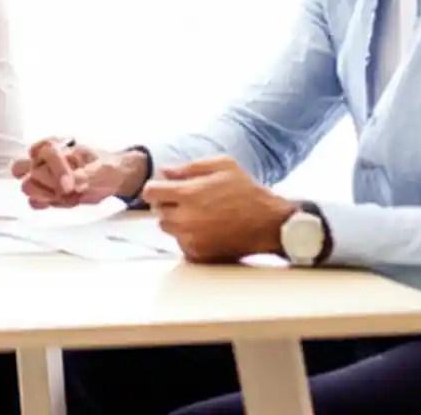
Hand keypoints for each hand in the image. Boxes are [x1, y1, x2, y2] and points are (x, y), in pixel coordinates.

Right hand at [12, 138, 144, 208]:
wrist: (113, 178)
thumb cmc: (106, 167)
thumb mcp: (102, 169)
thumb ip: (87, 174)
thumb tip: (73, 182)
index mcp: (58, 146)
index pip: (44, 151)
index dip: (55, 169)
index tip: (70, 185)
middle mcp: (44, 160)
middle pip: (21, 168)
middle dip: (43, 183)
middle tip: (67, 190)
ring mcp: (42, 177)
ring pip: (27, 186)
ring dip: (47, 195)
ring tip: (68, 196)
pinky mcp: (45, 193)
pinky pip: (35, 201)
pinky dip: (49, 204)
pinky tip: (65, 201)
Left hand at [141, 155, 296, 262]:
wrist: (270, 223)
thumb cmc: (248, 192)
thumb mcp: (223, 166)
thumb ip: (189, 167)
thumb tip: (165, 172)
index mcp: (188, 194)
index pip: (150, 192)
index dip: (156, 188)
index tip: (165, 188)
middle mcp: (185, 219)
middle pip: (157, 211)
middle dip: (168, 204)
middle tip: (187, 200)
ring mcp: (191, 239)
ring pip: (167, 228)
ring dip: (176, 220)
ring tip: (199, 214)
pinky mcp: (198, 254)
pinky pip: (180, 243)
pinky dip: (188, 236)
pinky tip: (206, 228)